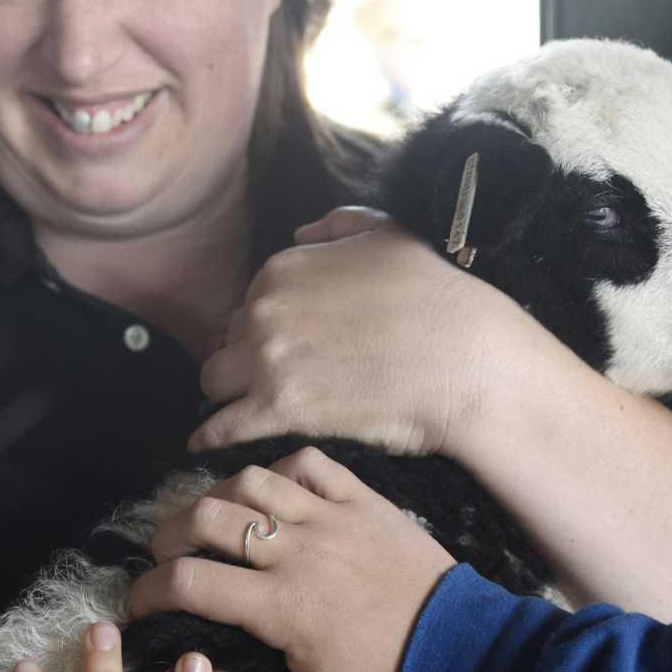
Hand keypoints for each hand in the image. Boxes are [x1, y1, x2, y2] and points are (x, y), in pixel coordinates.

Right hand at [128, 447, 454, 671]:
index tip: (140, 604)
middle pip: (206, 516)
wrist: (471, 660)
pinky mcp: (365, 500)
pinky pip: (308, 462)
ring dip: (218, 497)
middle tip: (168, 556)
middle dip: (169, 534)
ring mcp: (333, 518)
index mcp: (281, 607)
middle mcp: (299, 552)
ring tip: (213, 522)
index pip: (188, 583)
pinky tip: (273, 496)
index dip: (148, 590)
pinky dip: (279, 471)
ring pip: (251, 481)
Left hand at [190, 220, 535, 456]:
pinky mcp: (278, 410)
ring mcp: (268, 360)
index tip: (283, 347)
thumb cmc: (437, 298)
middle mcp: (264, 309)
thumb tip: (303, 232)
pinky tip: (204, 445)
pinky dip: (209, 438)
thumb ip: (338, 225)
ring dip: (228, 395)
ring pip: (215, 382)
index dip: (265, 328)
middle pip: (229, 340)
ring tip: (242, 410)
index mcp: (282, 268)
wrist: (467, 361)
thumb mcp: (387, 235)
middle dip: (245, 358)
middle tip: (269, 380)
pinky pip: (220, 428)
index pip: (249, 303)